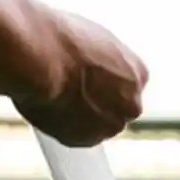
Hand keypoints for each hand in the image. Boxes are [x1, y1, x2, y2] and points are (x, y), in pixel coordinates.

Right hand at [15, 10, 147, 147]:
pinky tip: (51, 108)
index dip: (104, 83)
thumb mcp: (92, 38)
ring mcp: (110, 126)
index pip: (127, 86)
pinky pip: (75, 136)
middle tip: (70, 91)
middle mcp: (132, 104)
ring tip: (56, 97)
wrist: (41, 59)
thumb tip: (90, 63)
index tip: (88, 80)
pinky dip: (64, 127)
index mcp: (138, 74)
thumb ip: (101, 59)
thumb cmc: (60, 39)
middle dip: (97, 104)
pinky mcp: (85, 141)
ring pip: (96, 125)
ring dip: (81, 118)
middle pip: (115, 109)